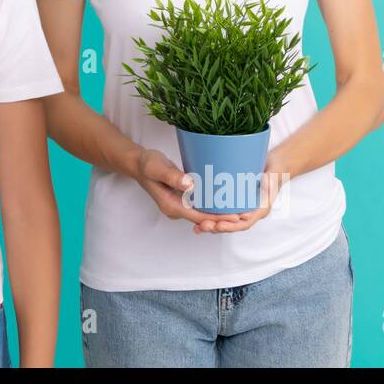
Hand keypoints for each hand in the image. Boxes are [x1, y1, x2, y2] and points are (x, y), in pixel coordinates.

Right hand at [131, 146, 246, 231]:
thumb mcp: (157, 168)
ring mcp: (179, 206)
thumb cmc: (147, 164)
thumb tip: (190, 185)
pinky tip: (226, 202)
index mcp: (171, 205)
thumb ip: (172, 176)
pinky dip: (213, 206)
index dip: (218, 218)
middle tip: (245, 216)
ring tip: (240, 211)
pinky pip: (200, 206)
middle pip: (203, 219)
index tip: (235, 217)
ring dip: (219, 214)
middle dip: (223, 219)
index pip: (199, 216)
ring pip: (202, 214)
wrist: (138, 163)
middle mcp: (176, 209)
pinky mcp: (182, 199)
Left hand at [190, 150, 288, 234]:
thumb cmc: (275, 171)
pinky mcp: (234, 203)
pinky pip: (222, 213)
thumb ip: (270, 180)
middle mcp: (250, 212)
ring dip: (212, 226)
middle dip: (217, 227)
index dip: (232, 226)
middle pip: (233, 225)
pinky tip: (197, 220)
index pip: (245, 223)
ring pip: (226, 222)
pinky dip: (210, 217)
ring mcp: (241, 209)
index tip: (219, 225)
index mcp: (260, 210)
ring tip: (197, 228)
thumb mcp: (274, 174)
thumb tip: (267, 181)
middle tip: (203, 226)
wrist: (274, 165)